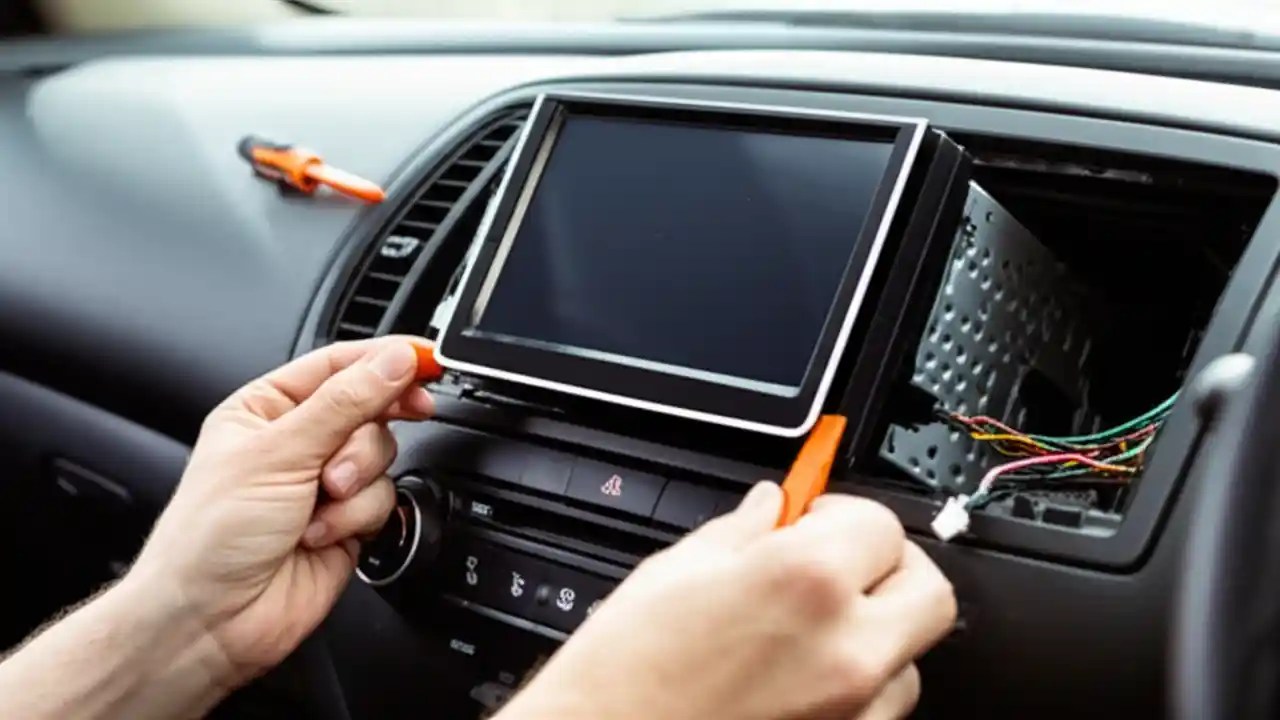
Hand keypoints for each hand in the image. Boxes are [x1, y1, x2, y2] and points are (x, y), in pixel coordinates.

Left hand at [131, 336, 433, 684]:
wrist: (211, 621)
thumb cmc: (209, 538)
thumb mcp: (278, 452)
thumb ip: (347, 402)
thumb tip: (396, 360)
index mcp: (268, 408)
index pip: (340, 365)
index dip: (386, 360)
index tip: (426, 361)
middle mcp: (298, 442)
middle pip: (372, 410)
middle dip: (362, 440)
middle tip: (351, 458)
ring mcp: (324, 484)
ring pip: (383, 457)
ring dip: (356, 484)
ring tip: (318, 506)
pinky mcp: (347, 523)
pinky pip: (383, 500)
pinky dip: (357, 518)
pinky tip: (319, 534)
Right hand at [499, 483, 954, 719]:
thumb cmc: (622, 676)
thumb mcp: (673, 574)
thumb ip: (740, 532)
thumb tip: (770, 507)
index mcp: (806, 581)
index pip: (882, 524)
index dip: (845, 514)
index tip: (816, 518)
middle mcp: (847, 648)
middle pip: (930, 591)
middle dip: (889, 568)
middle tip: (840, 562)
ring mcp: (853, 712)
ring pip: (911, 659)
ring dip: (876, 633)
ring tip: (813, 628)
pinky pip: (881, 711)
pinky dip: (859, 688)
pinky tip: (805, 677)